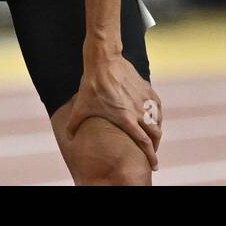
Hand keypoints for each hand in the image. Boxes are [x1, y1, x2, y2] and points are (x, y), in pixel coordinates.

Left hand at [66, 53, 161, 170]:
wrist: (103, 61)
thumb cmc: (92, 85)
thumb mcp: (81, 106)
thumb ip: (74, 124)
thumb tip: (68, 136)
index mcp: (126, 119)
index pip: (144, 142)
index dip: (151, 155)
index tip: (154, 164)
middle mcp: (139, 111)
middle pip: (156, 134)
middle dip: (155, 145)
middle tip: (151, 150)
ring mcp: (144, 99)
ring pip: (158, 120)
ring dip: (156, 129)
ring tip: (152, 134)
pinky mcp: (147, 88)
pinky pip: (157, 105)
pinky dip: (157, 114)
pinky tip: (153, 115)